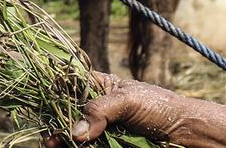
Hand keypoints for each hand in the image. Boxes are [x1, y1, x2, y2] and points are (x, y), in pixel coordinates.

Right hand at [46, 72, 185, 145]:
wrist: (185, 133)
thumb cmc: (160, 107)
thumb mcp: (128, 101)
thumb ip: (100, 110)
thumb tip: (76, 133)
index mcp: (96, 86)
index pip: (65, 83)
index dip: (51, 92)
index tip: (40, 104)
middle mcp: (93, 106)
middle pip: (63, 112)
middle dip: (53, 122)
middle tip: (49, 136)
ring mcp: (98, 127)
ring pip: (71, 132)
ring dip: (61, 139)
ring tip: (54, 144)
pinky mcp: (104, 144)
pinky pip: (84, 146)